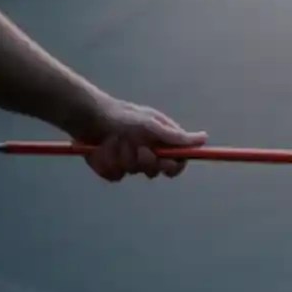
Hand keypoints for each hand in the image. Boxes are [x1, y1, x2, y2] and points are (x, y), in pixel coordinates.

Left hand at [67, 96, 207, 180]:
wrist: (87, 117)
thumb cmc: (123, 117)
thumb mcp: (151, 125)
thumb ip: (176, 136)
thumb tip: (204, 138)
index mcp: (160, 140)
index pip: (178, 160)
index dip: (173, 165)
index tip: (166, 162)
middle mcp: (147, 152)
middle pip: (157, 170)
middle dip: (145, 160)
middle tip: (138, 148)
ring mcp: (128, 162)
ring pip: (133, 172)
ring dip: (123, 157)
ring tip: (114, 142)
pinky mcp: (111, 168)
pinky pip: (115, 175)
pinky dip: (108, 163)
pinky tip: (102, 149)